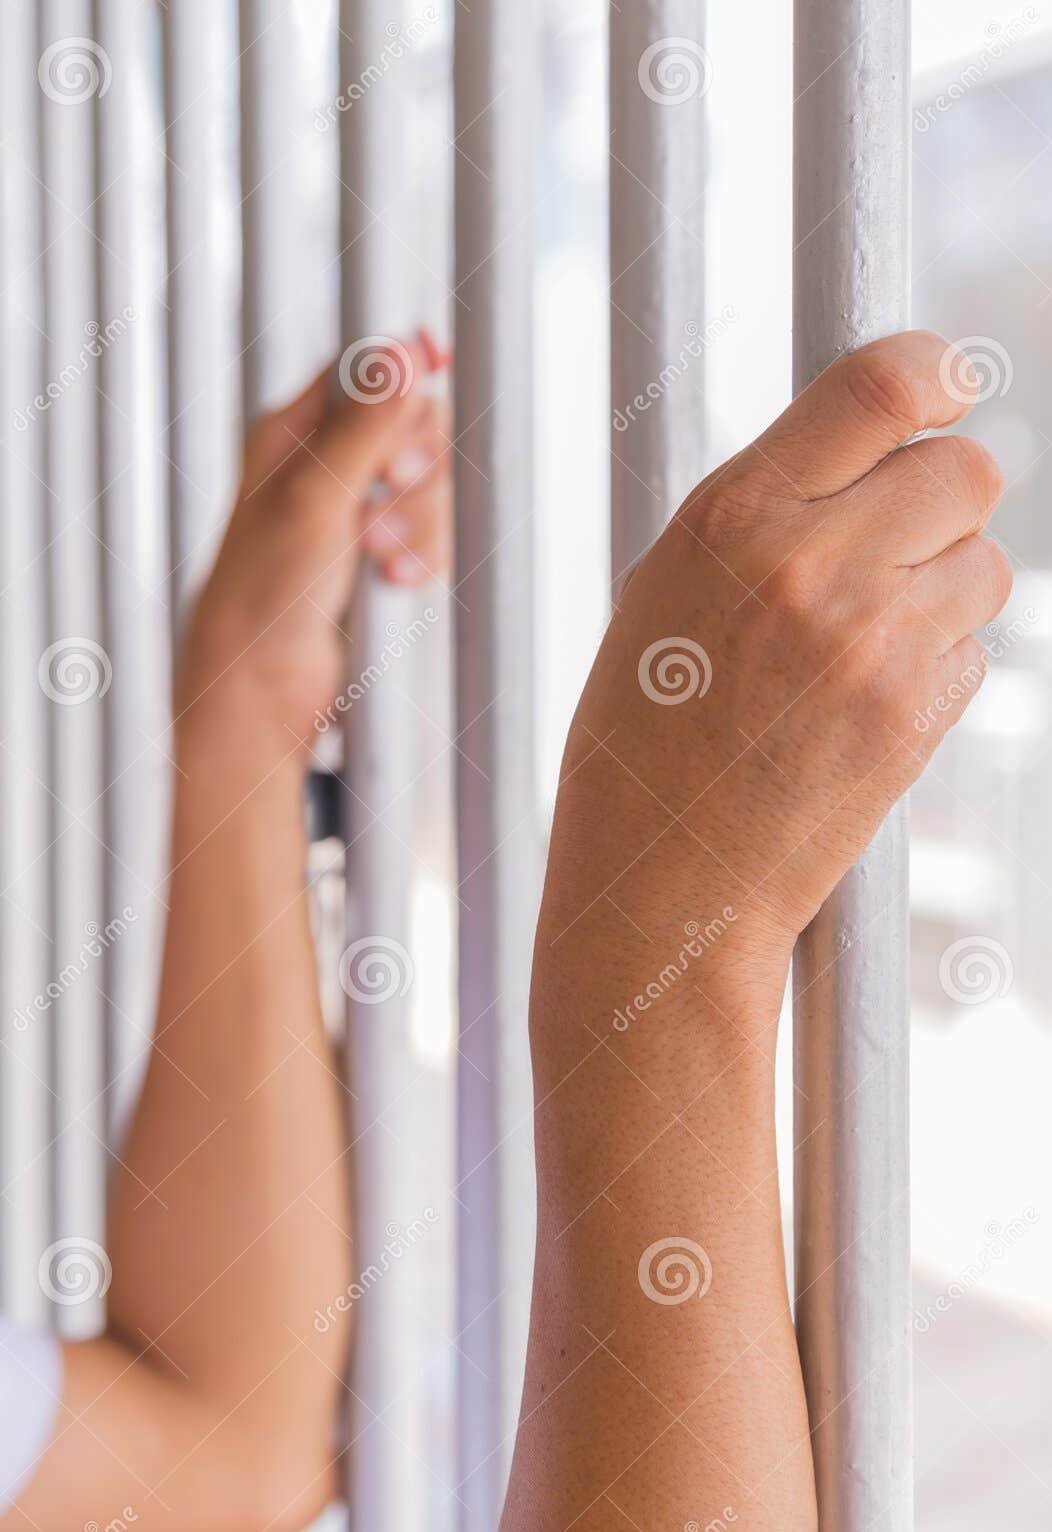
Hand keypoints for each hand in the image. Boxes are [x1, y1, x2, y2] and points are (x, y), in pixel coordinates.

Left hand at [176, 330, 449, 752]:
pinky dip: (424, 556)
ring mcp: (357, 514)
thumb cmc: (263, 591)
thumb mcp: (315, 498)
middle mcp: (327, 467)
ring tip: (380, 556)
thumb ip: (364, 428)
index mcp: (294, 433)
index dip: (404, 365)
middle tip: (392, 487)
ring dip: (420, 521)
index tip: (440, 358)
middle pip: (413, 427)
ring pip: (430, 487)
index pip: (364, 372)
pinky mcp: (380, 557)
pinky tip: (395, 581)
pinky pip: (432, 536)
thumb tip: (401, 356)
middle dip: (417, 464)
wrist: (263, 682)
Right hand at [543, 331, 1009, 994]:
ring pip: (984, 563)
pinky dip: (935, 669)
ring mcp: (871, 643)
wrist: (658, 883)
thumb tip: (868, 455)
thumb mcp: (666, 591)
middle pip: (966, 467)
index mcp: (732, 514)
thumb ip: (765, 512)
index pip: (882, 381)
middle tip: (899, 545)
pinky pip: (972, 651)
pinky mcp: (912, 715)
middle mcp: (810, 563)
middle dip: (945, 500)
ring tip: (866, 643)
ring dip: (945, 590)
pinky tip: (862, 708)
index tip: (943, 390)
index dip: (934, 374)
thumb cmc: (643, 738)